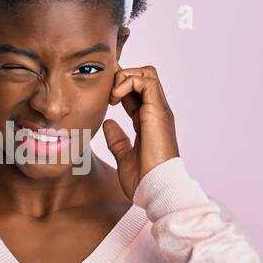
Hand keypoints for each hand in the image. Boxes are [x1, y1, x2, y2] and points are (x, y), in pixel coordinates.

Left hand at [102, 64, 179, 199]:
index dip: (119, 87)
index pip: (136, 92)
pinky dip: (128, 82)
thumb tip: (108, 124)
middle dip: (122, 76)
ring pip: (147, 73)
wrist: (155, 189)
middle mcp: (156, 112)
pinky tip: (115, 99)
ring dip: (125, 78)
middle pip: (144, 76)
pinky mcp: (158, 111)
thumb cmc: (143, 179)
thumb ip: (117, 140)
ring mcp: (159, 110)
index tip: (103, 96)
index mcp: (149, 121)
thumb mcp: (124, 157)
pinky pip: (146, 81)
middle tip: (106, 94)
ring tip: (112, 97)